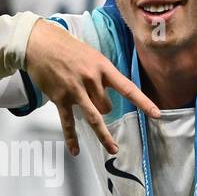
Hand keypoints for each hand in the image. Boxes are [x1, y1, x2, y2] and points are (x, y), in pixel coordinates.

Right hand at [23, 19, 158, 155]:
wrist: (40, 44)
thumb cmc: (65, 48)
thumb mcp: (91, 55)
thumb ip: (101, 74)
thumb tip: (106, 93)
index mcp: (102, 67)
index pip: (128, 88)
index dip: (143, 102)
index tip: (157, 114)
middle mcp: (91, 79)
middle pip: (108, 106)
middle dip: (105, 109)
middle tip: (94, 102)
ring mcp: (75, 90)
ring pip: (95, 117)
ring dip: (104, 135)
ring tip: (113, 149)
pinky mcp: (60, 98)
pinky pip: (69, 123)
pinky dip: (72, 138)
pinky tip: (76, 151)